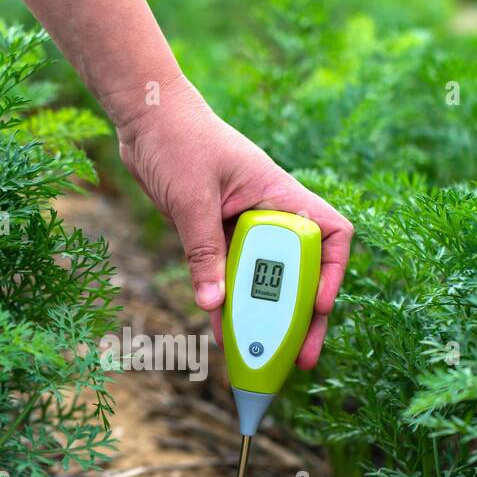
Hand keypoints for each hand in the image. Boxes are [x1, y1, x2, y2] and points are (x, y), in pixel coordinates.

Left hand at [116, 78, 352, 368]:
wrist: (145, 118)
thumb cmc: (177, 139)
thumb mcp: (191, 199)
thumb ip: (203, 251)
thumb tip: (213, 304)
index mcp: (279, 195)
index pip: (330, 234)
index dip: (332, 272)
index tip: (318, 304)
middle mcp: (269, 214)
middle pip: (299, 271)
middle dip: (300, 316)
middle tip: (298, 356)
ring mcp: (243, 227)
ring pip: (263, 281)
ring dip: (262, 319)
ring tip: (262, 358)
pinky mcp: (217, 236)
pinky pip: (228, 278)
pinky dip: (227, 306)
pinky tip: (223, 336)